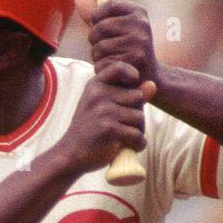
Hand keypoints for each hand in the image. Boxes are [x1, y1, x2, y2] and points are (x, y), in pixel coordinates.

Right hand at [58, 59, 149, 174]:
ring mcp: (103, 111)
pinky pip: (137, 135)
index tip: (132, 87)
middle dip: (138, 113)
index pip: (119, 68)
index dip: (132, 75)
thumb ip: (127, 95)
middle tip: (125, 125)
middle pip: (138, 97)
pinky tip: (129, 147)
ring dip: (138, 131)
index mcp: (95, 86)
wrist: (70, 154)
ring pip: (139, 117)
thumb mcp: (102, 106)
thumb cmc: (90, 130)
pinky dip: (138, 144)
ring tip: (125, 138)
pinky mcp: (109, 129)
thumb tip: (152, 85)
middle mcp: (98, 95)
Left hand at [75, 0, 158, 91]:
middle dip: (95, 40)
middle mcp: (141, 24)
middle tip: (105, 49)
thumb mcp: (114, 29)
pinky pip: (103, 63)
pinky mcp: (135, 61)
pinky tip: (112, 70)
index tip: (102, 28)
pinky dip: (102, 69)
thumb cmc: (126, 49)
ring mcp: (139, 42)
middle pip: (100, 27)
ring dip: (97, 57)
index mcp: (138, 12)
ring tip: (109, 59)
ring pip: (99, 47)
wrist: (148, 76)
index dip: (98, 17)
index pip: (109, 4)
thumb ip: (95, 15)